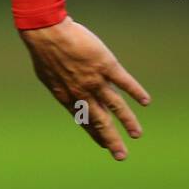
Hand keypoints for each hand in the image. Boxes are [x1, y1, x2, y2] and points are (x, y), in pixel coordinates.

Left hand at [18, 16, 150, 159]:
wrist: (47, 33)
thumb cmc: (43, 49)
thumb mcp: (47, 74)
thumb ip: (59, 84)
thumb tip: (62, 87)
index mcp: (68, 97)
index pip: (84, 121)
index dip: (94, 133)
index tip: (103, 144)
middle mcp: (83, 93)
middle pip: (101, 121)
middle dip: (112, 140)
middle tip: (121, 156)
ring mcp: (95, 80)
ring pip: (116, 106)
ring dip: (128, 121)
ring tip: (137, 134)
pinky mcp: (105, 65)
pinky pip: (124, 82)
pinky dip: (136, 92)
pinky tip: (146, 101)